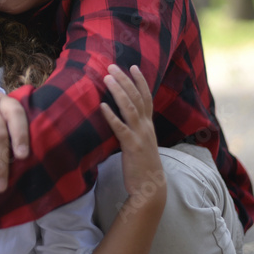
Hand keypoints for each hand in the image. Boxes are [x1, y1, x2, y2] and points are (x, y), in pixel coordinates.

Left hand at [99, 65, 164, 213]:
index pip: (146, 97)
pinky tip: (102, 106)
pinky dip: (111, 116)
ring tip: (107, 78)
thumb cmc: (143, 165)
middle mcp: (146, 127)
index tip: (132, 65)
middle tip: (112, 66)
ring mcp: (140, 135)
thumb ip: (134, 129)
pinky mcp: (131, 147)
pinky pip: (120, 128)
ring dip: (118, 91)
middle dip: (125, 80)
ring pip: (130, 108)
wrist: (151, 188)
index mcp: (148, 125)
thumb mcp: (141, 143)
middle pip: (137, 97)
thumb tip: (122, 118)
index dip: (140, 81)